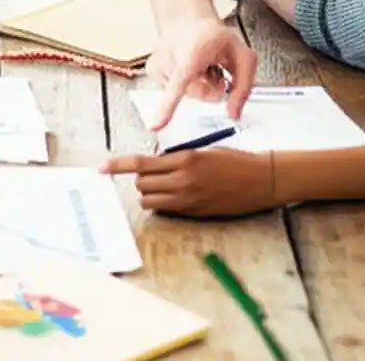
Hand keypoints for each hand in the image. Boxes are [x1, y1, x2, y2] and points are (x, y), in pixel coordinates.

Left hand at [100, 148, 274, 216]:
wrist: (261, 180)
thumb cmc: (235, 161)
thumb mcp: (203, 151)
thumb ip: (177, 157)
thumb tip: (155, 162)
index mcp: (185, 159)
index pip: (142, 163)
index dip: (119, 166)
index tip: (103, 168)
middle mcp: (183, 180)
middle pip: (142, 184)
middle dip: (142, 178)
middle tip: (155, 173)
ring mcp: (188, 200)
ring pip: (150, 200)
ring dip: (151, 193)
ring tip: (166, 185)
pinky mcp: (194, 213)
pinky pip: (166, 210)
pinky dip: (164, 203)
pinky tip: (176, 195)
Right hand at [147, 16, 256, 130]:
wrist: (187, 18)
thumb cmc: (213, 36)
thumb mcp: (242, 55)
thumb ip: (243, 86)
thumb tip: (234, 114)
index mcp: (192, 52)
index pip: (180, 83)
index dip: (168, 106)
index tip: (156, 125)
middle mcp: (169, 58)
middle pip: (197, 94)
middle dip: (212, 88)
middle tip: (215, 69)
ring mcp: (158, 65)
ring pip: (186, 95)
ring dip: (199, 85)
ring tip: (199, 65)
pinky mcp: (152, 71)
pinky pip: (174, 92)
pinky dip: (186, 85)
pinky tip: (187, 68)